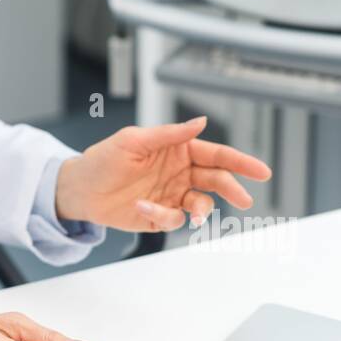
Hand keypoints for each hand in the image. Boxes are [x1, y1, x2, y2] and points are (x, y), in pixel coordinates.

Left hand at [54, 115, 271, 232]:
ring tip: (196, 215)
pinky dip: (162, 215)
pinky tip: (143, 207)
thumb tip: (201, 121)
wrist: (80, 188)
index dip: (239, 162)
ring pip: (201, 204)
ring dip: (202, 210)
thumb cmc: (103, 158)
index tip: (261, 171)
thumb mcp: (134, 140)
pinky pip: (173, 219)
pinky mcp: (159, 216)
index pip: (215, 154)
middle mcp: (179, 173)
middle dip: (232, 189)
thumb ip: (169, 134)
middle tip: (244, 200)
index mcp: (177, 150)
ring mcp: (171, 195)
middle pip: (215, 180)